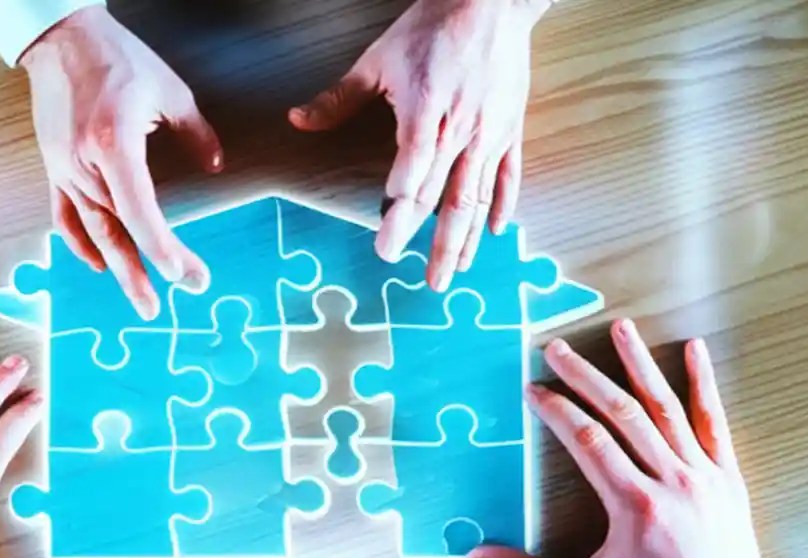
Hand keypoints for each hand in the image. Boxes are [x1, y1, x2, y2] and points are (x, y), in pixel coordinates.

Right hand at [22, 6, 222, 318]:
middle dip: (146, 269)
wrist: (61, 39)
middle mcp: (84, 164)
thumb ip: (196, 132)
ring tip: (142, 301)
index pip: (139, 209)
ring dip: (118, 268)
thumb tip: (215, 165)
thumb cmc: (117, 59)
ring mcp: (64, 169)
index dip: (160, 246)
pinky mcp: (54, 167)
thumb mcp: (170, 90)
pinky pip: (65, 216)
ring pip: (93, 230)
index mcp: (113, 143)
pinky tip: (99, 265)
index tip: (183, 274)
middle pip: (118, 228)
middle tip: (168, 305)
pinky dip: (81, 244)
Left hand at [290, 0, 550, 290]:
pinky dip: (502, 205)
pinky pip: (509, 175)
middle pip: (445, 196)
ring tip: (455, 272)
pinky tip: (493, 234)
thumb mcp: (377, 60)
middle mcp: (461, 130)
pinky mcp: (511, 129)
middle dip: (431, 241)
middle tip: (422, 279)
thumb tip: (297, 120)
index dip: (401, 205)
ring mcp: (490, 133)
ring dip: (466, 239)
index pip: (413, 170)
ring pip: (478, 197)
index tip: (387, 235)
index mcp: (426, 113)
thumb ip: (338, 98)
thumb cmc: (432, 27)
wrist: (491, 0)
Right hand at [468, 319, 807, 557]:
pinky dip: (703, 386)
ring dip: (640, 366)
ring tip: (620, 328)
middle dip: (585, 376)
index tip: (533, 389)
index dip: (556, 410)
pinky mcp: (730, 485)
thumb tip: (472, 557)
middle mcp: (674, 484)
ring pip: (668, 409)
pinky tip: (695, 352)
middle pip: (623, 413)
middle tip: (556, 346)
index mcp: (635, 507)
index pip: (587, 440)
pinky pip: (715, 425)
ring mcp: (706, 480)